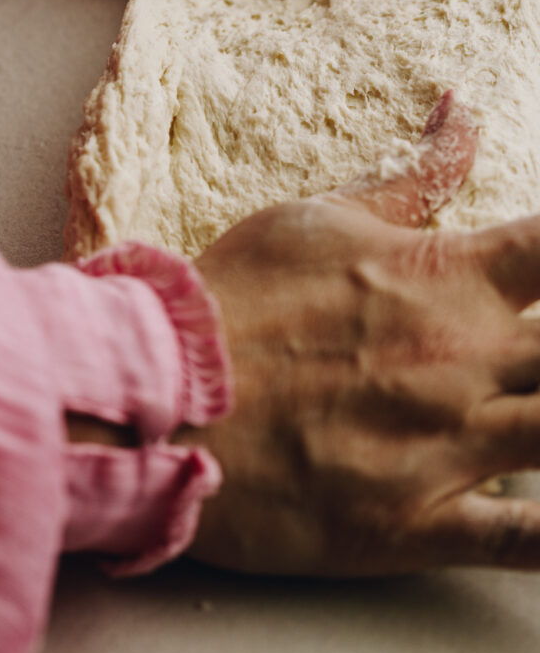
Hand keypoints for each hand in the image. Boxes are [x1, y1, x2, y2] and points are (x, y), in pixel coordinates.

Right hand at [186, 93, 539, 575]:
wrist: (152, 396)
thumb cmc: (230, 299)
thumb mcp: (316, 217)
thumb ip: (411, 176)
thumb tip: (464, 109)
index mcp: (447, 276)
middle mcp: (464, 359)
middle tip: (534, 351)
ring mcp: (445, 446)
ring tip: (533, 407)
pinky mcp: (413, 525)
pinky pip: (522, 543)